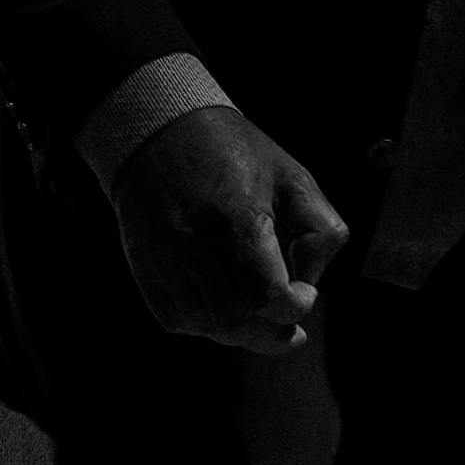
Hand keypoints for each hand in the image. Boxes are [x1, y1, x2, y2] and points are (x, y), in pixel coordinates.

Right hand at [110, 106, 346, 353]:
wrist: (160, 131)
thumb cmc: (236, 156)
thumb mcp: (293, 178)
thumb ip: (320, 230)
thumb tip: (310, 280)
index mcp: (239, 217)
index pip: (267, 294)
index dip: (295, 306)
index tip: (305, 293)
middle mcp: (196, 242)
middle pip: (237, 319)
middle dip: (272, 331)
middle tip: (288, 324)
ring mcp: (165, 257)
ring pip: (206, 325)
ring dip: (240, 333)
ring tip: (258, 318)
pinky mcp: (144, 266)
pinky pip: (175, 318)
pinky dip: (204, 325)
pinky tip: (223, 308)